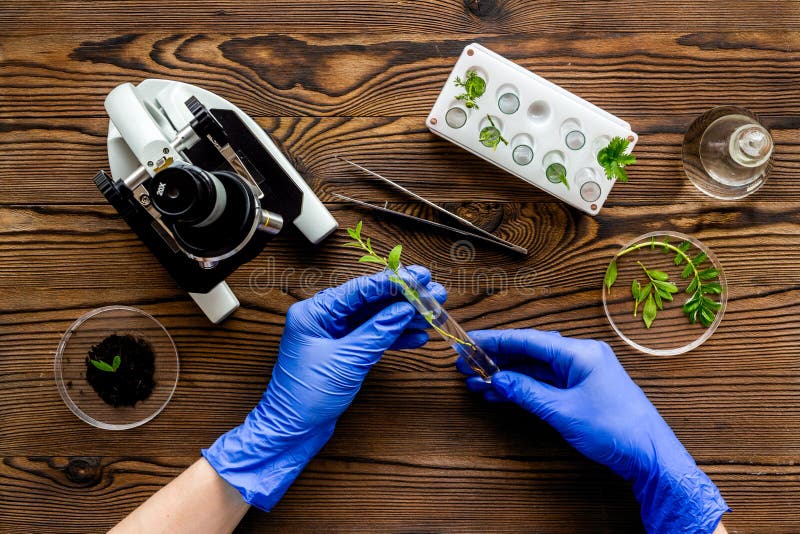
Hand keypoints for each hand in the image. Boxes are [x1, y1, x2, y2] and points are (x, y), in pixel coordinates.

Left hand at [203, 266, 445, 510]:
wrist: (291, 431)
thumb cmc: (306, 396)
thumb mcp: (346, 361)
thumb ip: (377, 332)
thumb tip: (404, 309)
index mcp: (314, 312)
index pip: (359, 289)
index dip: (393, 281)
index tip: (419, 276)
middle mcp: (323, 319)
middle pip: (370, 300)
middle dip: (404, 297)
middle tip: (434, 292)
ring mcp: (334, 335)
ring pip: (375, 318)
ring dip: (404, 317)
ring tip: (433, 313)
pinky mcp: (344, 352)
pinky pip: (373, 337)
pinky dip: (394, 337)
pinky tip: (417, 336)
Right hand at [459, 329, 727, 532]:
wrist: (651, 456)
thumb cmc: (615, 429)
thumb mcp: (563, 411)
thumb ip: (527, 392)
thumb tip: (498, 379)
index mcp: (580, 352)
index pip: (528, 340)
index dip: (495, 341)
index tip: (469, 342)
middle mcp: (580, 357)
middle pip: (529, 353)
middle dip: (496, 360)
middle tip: (465, 364)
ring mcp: (581, 375)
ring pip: (534, 370)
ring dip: (505, 376)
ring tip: (476, 382)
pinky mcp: (581, 392)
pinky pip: (545, 384)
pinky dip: (522, 389)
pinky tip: (499, 395)